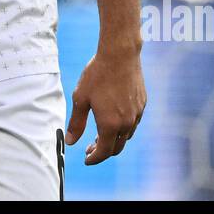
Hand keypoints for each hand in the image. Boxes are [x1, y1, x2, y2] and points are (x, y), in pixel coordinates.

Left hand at [66, 45, 146, 163]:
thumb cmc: (97, 75)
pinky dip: (123, 127)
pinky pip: (133, 123)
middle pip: (117, 147)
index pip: (104, 152)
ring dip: (114, 140)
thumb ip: (76, 123)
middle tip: (90, 148)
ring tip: (101, 134)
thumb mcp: (81, 99)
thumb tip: (71, 141)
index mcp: (110, 124)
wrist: (119, 55)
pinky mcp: (142, 104)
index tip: (86, 159)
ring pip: (126, 136)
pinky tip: (114, 118)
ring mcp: (137, 114)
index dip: (94, 158)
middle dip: (103, 151)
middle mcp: (127, 123)